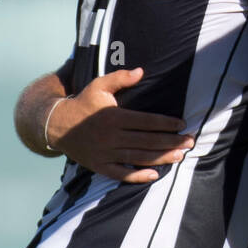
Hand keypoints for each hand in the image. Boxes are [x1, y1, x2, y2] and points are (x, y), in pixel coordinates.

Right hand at [46, 68, 193, 182]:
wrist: (57, 125)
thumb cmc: (83, 102)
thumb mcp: (98, 85)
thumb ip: (120, 78)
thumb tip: (141, 71)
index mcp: (114, 117)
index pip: (146, 122)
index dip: (166, 123)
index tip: (182, 124)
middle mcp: (111, 137)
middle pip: (147, 141)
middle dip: (171, 142)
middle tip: (190, 141)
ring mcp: (106, 153)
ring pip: (138, 158)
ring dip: (161, 158)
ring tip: (180, 155)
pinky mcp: (100, 166)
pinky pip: (121, 174)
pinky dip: (137, 176)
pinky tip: (154, 175)